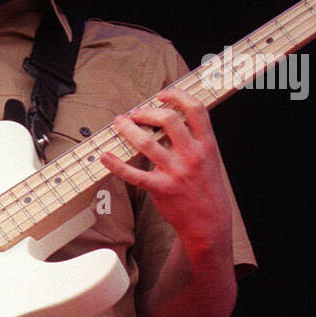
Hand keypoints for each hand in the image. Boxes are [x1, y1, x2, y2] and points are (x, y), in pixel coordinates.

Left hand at [100, 88, 232, 258]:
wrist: (209, 222)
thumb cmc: (206, 187)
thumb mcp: (210, 159)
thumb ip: (195, 139)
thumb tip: (169, 119)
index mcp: (207, 144)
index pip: (196, 110)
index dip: (177, 96)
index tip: (162, 95)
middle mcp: (192, 155)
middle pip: (168, 120)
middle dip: (147, 112)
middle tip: (135, 113)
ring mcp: (176, 172)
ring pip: (146, 142)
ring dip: (128, 129)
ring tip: (120, 123)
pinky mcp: (161, 189)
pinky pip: (134, 174)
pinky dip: (115, 164)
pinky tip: (105, 157)